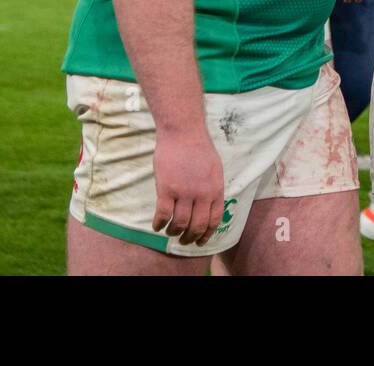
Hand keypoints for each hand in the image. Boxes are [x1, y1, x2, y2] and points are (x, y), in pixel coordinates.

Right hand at [152, 131, 224, 246]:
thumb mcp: (215, 169)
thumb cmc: (199, 147)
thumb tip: (209, 205)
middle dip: (190, 238)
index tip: (200, 241)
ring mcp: (184, 192)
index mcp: (216, 190)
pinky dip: (159, 224)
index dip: (206, 234)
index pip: (214, 220)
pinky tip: (157, 226)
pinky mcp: (167, 189)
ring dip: (173, 232)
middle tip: (183, 240)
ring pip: (179, 223)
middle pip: (197, 226)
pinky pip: (163, 214)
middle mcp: (202, 194)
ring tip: (169, 232)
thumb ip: (213, 188)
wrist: (183, 132)